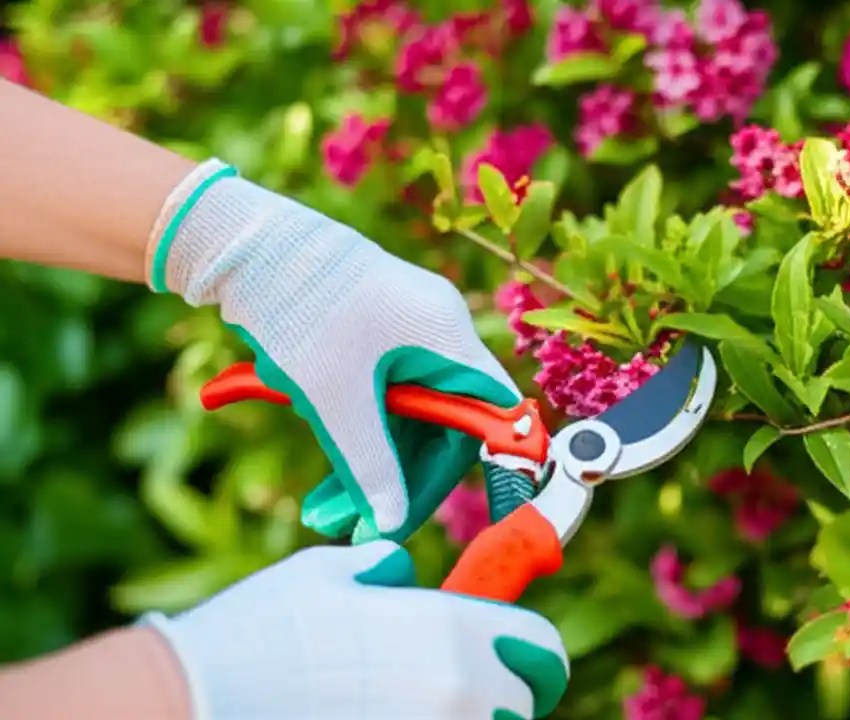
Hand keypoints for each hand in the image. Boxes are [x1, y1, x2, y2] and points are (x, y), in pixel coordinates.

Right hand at [142, 542, 568, 719]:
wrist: (192, 700)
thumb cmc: (259, 632)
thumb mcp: (329, 575)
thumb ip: (385, 572)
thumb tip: (401, 575)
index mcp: (453, 634)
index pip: (544, 650)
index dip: (533, 653)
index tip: (519, 658)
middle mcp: (458, 695)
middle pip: (520, 706)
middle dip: (498, 696)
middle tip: (451, 685)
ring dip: (463, 717)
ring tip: (404, 700)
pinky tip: (377, 713)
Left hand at [150, 160, 521, 540]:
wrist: (238, 243)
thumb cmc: (296, 307)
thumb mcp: (334, 399)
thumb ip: (369, 465)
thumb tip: (390, 523)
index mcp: (446, 335)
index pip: (486, 415)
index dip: (467, 469)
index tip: (429, 510)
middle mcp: (436, 330)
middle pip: (442, 424)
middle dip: (397, 480)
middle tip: (356, 525)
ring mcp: (404, 330)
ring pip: (405, 416)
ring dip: (367, 465)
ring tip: (322, 511)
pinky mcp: (371, 332)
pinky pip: (380, 396)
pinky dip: (354, 434)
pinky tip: (322, 469)